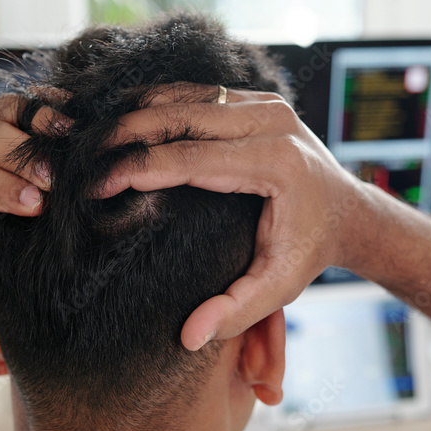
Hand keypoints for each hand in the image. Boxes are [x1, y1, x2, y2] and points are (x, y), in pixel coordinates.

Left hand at [0, 95, 59, 291]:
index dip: (1, 190)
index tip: (35, 205)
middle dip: (20, 158)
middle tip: (52, 177)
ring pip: (7, 109)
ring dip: (39, 122)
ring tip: (68, 135)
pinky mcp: (14, 100)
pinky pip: (31, 95)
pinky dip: (53, 104)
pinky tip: (77, 115)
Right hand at [101, 84, 365, 350]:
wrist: (346, 212)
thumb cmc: (310, 250)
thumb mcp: (280, 287)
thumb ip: (236, 312)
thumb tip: (189, 338)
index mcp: (276, 163)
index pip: (189, 158)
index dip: (136, 170)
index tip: (96, 187)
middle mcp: (272, 121)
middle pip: (181, 116)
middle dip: (125, 135)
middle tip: (83, 159)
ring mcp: (266, 103)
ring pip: (185, 95)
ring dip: (136, 114)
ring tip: (95, 138)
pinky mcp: (257, 98)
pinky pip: (197, 92)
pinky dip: (158, 103)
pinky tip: (125, 122)